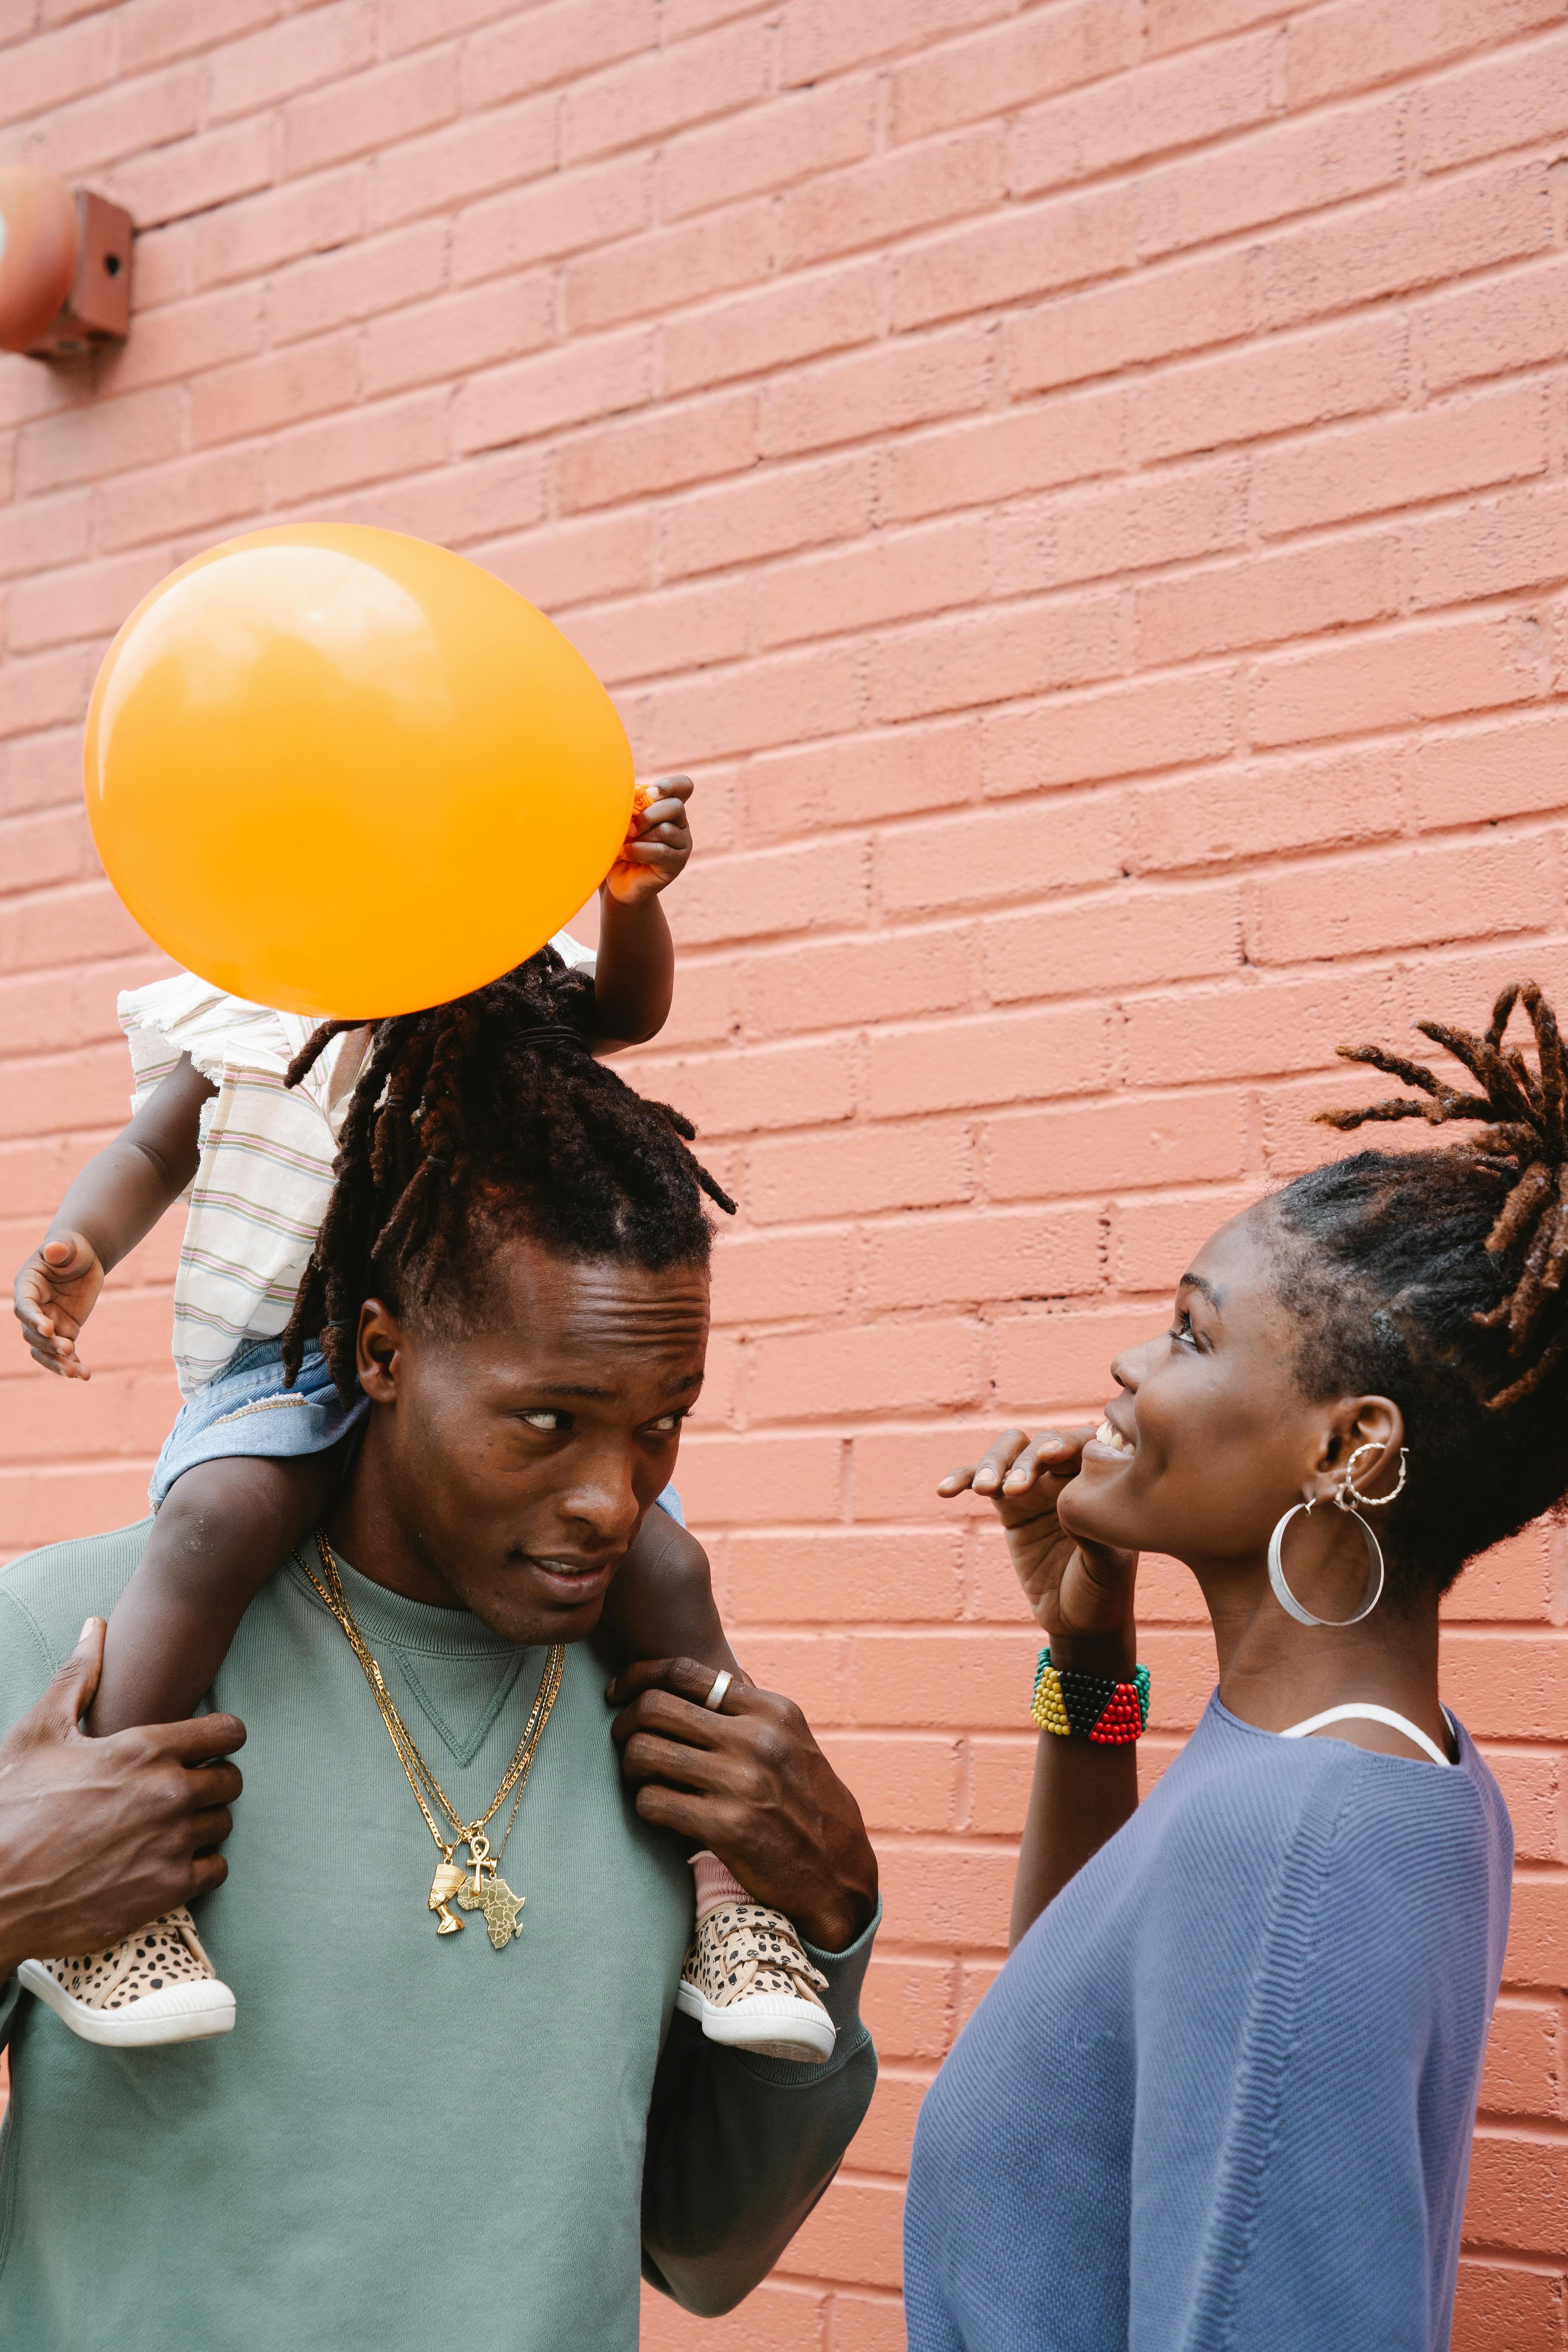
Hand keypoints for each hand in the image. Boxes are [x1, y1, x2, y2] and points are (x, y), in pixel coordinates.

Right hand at [0, 1618, 245, 1977]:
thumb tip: (96, 1626)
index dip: (221, 1737)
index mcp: (144, 1751)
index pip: (227, 1733)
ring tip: (168, 1824)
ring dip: (203, 1822)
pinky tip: (166, 1860)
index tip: (208, 1746)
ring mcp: (172, 1845)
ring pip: (223, 1824)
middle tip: (181, 1788)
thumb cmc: (13, 1808)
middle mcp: (169, 1795)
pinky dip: (198, 1865)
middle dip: (212, 1780)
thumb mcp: (39, 1734)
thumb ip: (79, 1677)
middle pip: (232, 1780)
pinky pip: (215, 1870)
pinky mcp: (168, 1891)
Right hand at [13, 1230, 106, 1378]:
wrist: (84, 1259)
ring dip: (57, 1363)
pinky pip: (65, 1353)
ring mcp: (48, 1323)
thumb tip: (54, 1249)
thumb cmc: (72, 1248)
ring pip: (45, 1350)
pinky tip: (85, 1375)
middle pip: (32, 1334)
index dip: (33, 1319)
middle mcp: (34, 1309)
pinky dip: (73, 1364)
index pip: (24, 1307)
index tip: (48, 1329)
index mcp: (27, 1287)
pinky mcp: (65, 1331)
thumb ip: (60, 1248)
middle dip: (48, 1344)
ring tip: (76, 1373)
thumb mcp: (68, 1245)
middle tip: (68, 1349)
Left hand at [603, 775, 692, 905]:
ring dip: (641, 835)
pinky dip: (639, 850)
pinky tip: (625, 853)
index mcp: (667, 807)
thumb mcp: (622, 820)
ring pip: (667, 830)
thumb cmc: (616, 844)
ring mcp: (682, 845)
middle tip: (629, 828)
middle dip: (648, 815)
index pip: (683, 786)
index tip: (650, 793)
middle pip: (675, 806)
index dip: (671, 785)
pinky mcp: (676, 864)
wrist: (616, 881)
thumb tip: (632, 795)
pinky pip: (661, 851)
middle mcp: (680, 824)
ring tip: (623, 844)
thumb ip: (631, 805)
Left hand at [609, 1657, 877, 1953]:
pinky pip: (653, 1802)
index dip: (638, 1676)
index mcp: (771, 1710)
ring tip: (641, 1778)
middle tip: (622, 1739)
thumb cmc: (805, 1801)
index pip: (683, 1671)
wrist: (837, 1870)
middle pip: (654, 1706)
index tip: (617, 1691)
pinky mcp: (726, 1828)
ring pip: (645, 1751)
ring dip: (630, 1765)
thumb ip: (745, 1709)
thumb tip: (685, 1680)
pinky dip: (645, 1805)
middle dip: (625, 1722)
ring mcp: (741, 1783)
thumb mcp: (790, 1740)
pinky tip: (658, 1810)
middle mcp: (756, 1739)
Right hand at [940, 1428, 1137, 1665]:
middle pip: (1041, 1443)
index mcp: (1099, 1480)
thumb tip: (1068, 1498)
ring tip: (983, 1490)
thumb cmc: (1104, 1589)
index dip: (1066, 1442)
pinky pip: (980, 1480)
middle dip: (1025, 1460)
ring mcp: (1036, 1487)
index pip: (1084, 1444)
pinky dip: (962, 1477)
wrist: (1079, 1620)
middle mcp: (1068, 1475)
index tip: (1049, 1457)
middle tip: (1016, 1491)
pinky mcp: (1009, 1506)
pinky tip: (945, 1490)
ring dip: (993, 1463)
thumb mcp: (1108, 1564)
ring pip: (1009, 1452)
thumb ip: (1090, 1529)